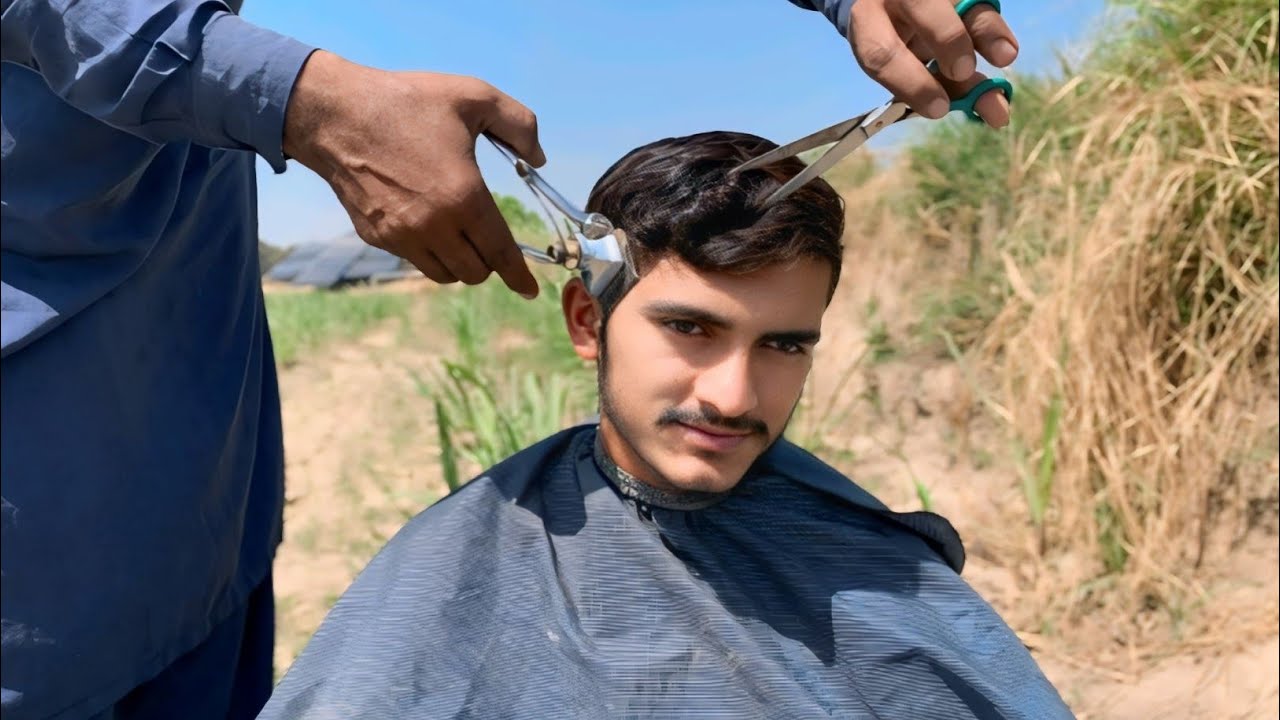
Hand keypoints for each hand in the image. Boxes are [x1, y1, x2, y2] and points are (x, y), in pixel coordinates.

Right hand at [283, 51, 542, 297]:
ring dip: (459, 263)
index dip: (519, 276)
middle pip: (474, 272)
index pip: (501, 252)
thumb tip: (538, 158)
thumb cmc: (407, 101)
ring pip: (444, 274)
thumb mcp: (475, 96)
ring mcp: (402, 236)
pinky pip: (414, 260)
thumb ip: (520, 125)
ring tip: (460, 235)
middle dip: (489, 263)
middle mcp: (434, 226)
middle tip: (489, 240)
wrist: (336, 114)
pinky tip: (426, 224)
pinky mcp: (376, 237)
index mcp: (464, 197)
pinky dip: (429, 252)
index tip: (530, 291)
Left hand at [846, 0, 1017, 126]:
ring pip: (960, 2)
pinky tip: (1008, 49)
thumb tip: (969, 109)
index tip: (940, 109)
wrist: (891, 8)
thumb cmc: (891, 43)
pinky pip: (981, 3)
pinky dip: (996, 30)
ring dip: (986, 31)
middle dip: (948, 42)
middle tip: (964, 71)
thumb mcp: (898, 66)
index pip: (880, 53)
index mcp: (867, 22)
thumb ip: (925, 84)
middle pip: (922, 7)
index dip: (910, 82)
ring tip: (1005, 57)